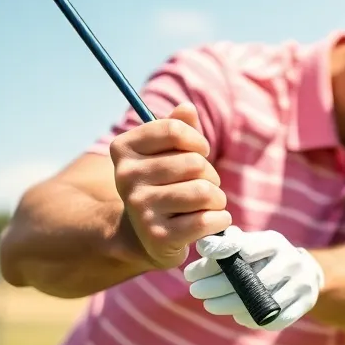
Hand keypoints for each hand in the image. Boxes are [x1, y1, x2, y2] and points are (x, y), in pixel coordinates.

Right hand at [109, 103, 231, 269]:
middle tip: (203, 187)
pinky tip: (211, 221)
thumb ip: (176, 129)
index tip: (200, 152)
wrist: (144, 235)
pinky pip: (208, 220)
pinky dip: (220, 220)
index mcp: (124, 149)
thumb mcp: (164, 154)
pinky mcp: (159, 236)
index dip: (197, 141)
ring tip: (208, 204)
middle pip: (195, 163)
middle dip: (210, 175)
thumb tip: (187, 108)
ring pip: (204, 192)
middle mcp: (126, 177)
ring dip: (217, 199)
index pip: (174, 130)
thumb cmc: (162, 186)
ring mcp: (140, 208)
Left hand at [184, 226, 324, 330]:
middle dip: (216, 287)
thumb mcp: (250, 244)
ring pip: (259, 301)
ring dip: (230, 306)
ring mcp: (301, 284)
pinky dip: (252, 319)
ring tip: (211, 305)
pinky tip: (238, 316)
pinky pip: (274, 318)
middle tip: (196, 291)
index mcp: (275, 242)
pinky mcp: (305, 304)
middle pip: (249, 279)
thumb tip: (203, 247)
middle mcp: (291, 261)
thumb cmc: (266, 258)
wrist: (306, 273)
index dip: (216, 258)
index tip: (192, 271)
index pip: (243, 249)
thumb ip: (226, 244)